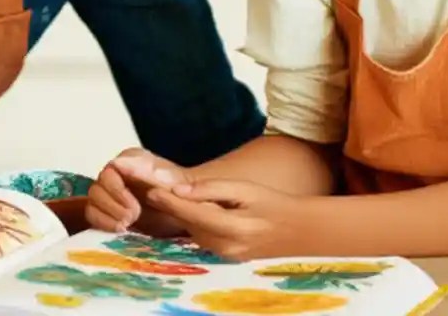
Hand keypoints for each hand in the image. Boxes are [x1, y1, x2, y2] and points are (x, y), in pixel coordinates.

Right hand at [86, 147, 190, 235]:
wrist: (184, 212)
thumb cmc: (183, 195)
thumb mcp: (179, 185)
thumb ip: (158, 173)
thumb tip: (133, 167)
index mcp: (133, 159)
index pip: (114, 168)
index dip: (119, 188)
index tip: (133, 206)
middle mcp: (118, 171)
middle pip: (100, 184)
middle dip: (114, 203)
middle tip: (133, 215)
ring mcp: (109, 189)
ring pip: (93, 198)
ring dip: (109, 213)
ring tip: (128, 222)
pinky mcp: (106, 208)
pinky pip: (92, 213)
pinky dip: (103, 222)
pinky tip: (120, 229)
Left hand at [147, 179, 305, 260]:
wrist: (296, 231)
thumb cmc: (271, 204)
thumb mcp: (245, 189)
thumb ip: (212, 189)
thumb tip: (180, 190)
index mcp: (234, 228)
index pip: (193, 214)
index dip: (170, 202)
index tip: (151, 190)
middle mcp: (227, 246)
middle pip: (189, 224)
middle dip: (171, 208)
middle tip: (153, 189)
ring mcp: (225, 255)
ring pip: (193, 232)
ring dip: (182, 215)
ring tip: (168, 196)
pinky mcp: (223, 257)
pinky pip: (201, 238)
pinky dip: (194, 223)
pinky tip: (192, 210)